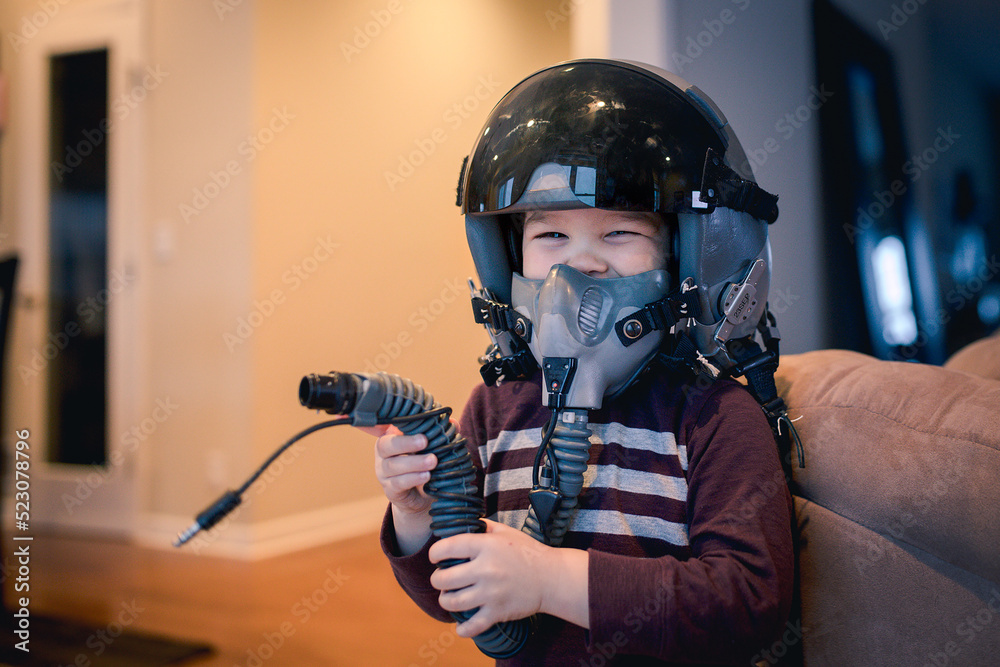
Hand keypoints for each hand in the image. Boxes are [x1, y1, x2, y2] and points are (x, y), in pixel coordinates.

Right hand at [372, 426, 435, 516]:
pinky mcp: (390, 490)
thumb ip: (440, 434)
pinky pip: (398, 483)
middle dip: (406, 442)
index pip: (385, 425)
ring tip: (433, 461)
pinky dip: (413, 478)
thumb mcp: (432, 447)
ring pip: (392, 465)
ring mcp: (383, 473)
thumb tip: (452, 422)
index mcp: (391, 436)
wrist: (420, 496)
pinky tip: (426, 476)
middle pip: (385, 445)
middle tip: (425, 441)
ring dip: (414, 463)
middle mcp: (383, 453)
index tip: (411, 419)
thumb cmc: (424, 463)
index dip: (393, 422)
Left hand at [428, 520, 588, 636]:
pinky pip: (472, 625)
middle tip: (442, 579)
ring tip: (449, 597)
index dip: (434, 553)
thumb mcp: (505, 533)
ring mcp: (491, 592)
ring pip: (452, 602)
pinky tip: (460, 626)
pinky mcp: (498, 611)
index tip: (435, 557)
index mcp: (485, 546)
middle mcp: (485, 569)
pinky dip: (462, 629)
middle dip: (438, 579)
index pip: (446, 548)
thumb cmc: (528, 552)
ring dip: (446, 600)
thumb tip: (463, 523)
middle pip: (443, 578)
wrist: (552, 578)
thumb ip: (483, 527)